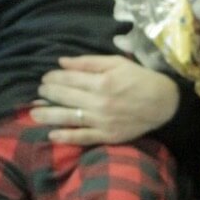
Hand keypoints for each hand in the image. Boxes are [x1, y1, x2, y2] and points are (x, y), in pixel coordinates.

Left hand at [32, 55, 178, 144]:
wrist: (165, 103)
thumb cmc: (141, 79)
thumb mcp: (118, 63)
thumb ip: (89, 62)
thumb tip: (61, 62)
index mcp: (102, 82)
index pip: (69, 79)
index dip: (53, 78)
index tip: (45, 78)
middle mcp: (100, 102)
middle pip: (65, 97)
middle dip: (48, 94)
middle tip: (40, 92)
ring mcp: (103, 120)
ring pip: (68, 118)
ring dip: (48, 115)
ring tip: (34, 113)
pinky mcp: (108, 135)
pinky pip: (82, 137)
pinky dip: (66, 137)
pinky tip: (52, 134)